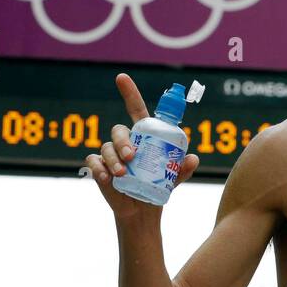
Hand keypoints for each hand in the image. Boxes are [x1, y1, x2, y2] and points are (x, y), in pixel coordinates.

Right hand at [84, 73, 199, 218]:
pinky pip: (94, 162)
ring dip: (114, 159)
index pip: (135, 109)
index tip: (122, 77)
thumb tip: (193, 159)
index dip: (129, 92)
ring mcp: (111, 154)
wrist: (144, 209)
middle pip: (119, 130)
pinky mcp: (100, 168)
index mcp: (144, 136)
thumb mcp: (174, 177)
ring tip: (123, 174)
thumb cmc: (159, 186)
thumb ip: (183, 168)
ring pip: (106, 147)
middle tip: (132, 156)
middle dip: (123, 141)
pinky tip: (106, 178)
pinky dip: (99, 169)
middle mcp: (125, 141)